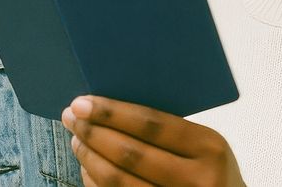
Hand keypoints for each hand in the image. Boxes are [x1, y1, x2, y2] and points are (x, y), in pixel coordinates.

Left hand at [61, 96, 245, 186]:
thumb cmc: (210, 171)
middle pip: (131, 153)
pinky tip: (87, 166)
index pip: (152, 125)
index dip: (113, 113)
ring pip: (118, 181)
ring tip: (77, 138)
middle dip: (94, 132)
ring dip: (89, 157)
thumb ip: (170, 130)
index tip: (83, 102)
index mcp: (209, 147)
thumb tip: (111, 106)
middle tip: (72, 116)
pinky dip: (95, 182)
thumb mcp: (205, 147)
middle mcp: (198, 180)